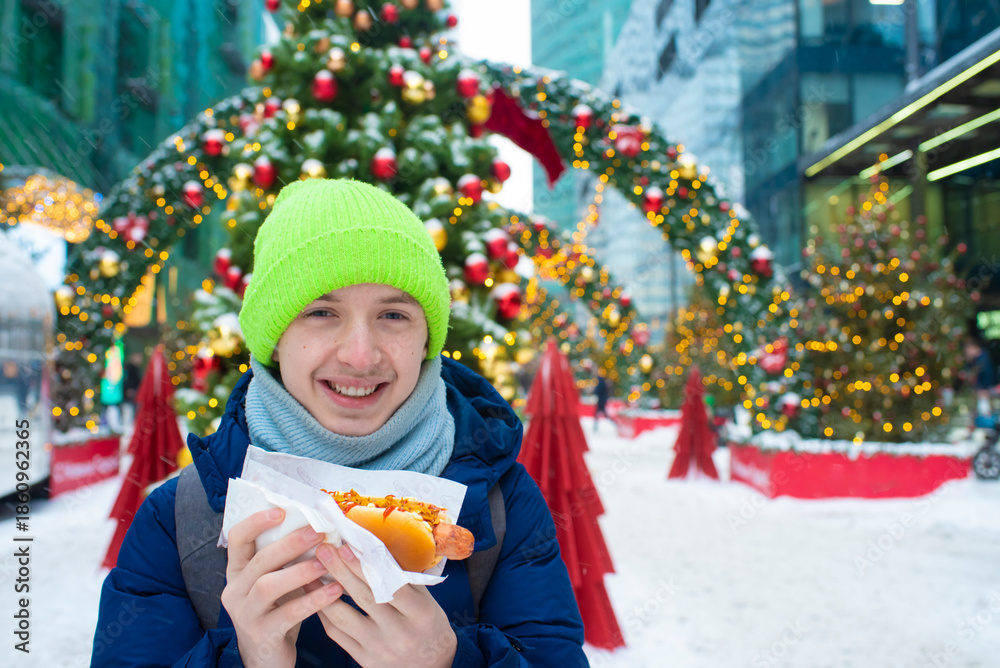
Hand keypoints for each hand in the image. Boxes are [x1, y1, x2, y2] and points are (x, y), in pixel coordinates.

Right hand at [221, 509, 344, 667]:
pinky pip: (288, 613)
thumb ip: (283, 559)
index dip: (257, 522)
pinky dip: (313, 600)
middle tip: (318, 533)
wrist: (266, 658)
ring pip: (269, 586)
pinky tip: (335, 590)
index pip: (237, 538)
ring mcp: (245, 614)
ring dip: (301, 571)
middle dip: (290, 544)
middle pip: (260, 560)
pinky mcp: (262, 634)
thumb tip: (317, 527)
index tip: (282, 511)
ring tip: (328, 563)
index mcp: (236, 572)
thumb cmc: (275, 610)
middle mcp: (235, 590)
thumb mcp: (274, 582)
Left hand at [313, 543, 457, 667]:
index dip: (366, 566)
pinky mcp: (364, 661)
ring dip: (323, 592)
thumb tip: (371, 546)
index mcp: (420, 613)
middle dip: (340, 570)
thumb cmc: (427, 624)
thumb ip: (402, 576)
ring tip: (312, 570)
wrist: (431, 665)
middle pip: (364, 598)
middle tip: (323, 549)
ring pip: (344, 618)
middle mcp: (400, 633)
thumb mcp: (425, 599)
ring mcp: (379, 649)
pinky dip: (324, 613)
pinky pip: (337, 634)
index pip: (390, 585)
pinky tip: (316, 595)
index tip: (347, 546)